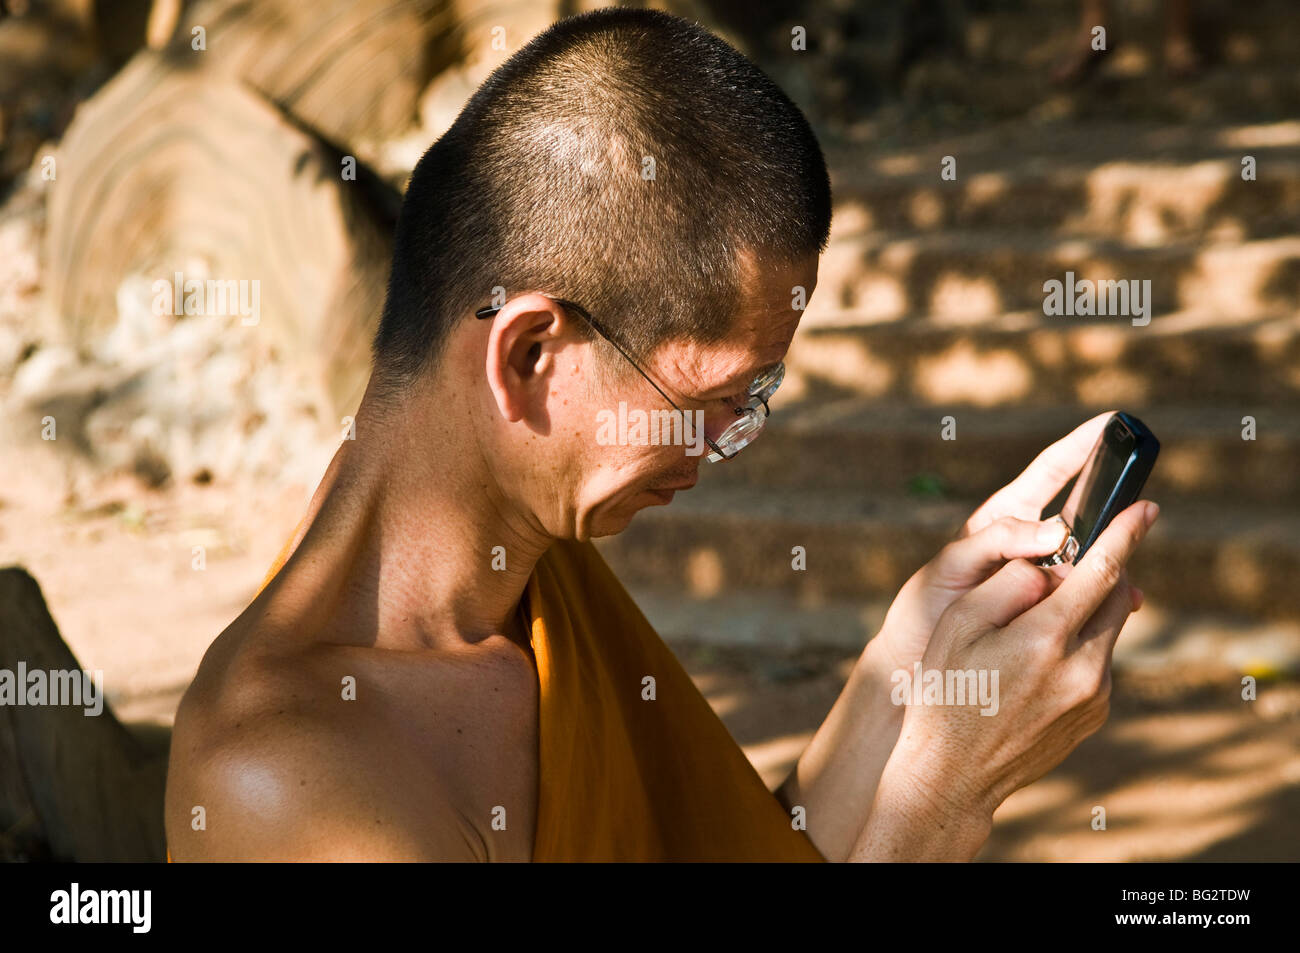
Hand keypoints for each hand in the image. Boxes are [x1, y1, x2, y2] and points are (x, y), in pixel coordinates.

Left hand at [871, 412, 1139, 675]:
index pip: (1051, 471)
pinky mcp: (1055, 607)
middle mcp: (1031, 543)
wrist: (921, 660)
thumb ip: (997, 542)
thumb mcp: (953, 564)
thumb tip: (1057, 532)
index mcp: (1004, 519)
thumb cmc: (929, 605)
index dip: (1080, 445)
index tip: (1112, 421)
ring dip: (1115, 554)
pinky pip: (1090, 593)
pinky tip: (1125, 602)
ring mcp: (1046, 575)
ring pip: (1092, 555)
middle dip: (1114, 501)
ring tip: (1129, 558)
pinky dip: (1111, 595)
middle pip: (1083, 512)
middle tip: (1142, 497)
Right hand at [894, 497, 1159, 827]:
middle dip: (1100, 574)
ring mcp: (1093, 697)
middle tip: (1067, 568)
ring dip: (1081, 616)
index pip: (1101, 571)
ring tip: (1028, 632)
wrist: (953, 774)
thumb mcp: (959, 624)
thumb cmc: (946, 690)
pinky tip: (1030, 669)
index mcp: (1046, 638)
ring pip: (1104, 632)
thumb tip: (1052, 566)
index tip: (1146, 508)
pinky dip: (1074, 649)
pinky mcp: (1094, 716)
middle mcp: (1082, 668)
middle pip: (1115, 599)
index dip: (1125, 534)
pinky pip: (1095, 664)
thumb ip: (1010, 583)